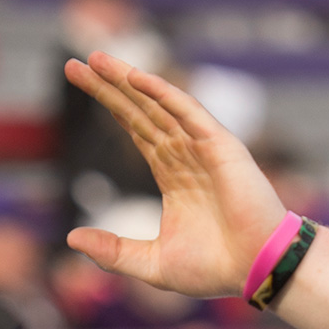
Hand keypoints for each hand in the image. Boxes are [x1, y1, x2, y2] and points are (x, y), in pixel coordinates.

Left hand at [62, 52, 286, 299]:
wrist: (257, 270)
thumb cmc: (216, 268)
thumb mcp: (151, 264)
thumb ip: (113, 252)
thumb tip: (71, 238)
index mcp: (173, 175)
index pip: (135, 129)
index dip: (110, 106)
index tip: (81, 85)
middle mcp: (186, 155)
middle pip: (140, 112)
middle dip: (109, 87)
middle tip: (74, 64)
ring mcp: (203, 148)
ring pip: (159, 106)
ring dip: (129, 81)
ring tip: (96, 59)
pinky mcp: (221, 147)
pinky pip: (188, 112)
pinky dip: (164, 93)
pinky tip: (137, 77)